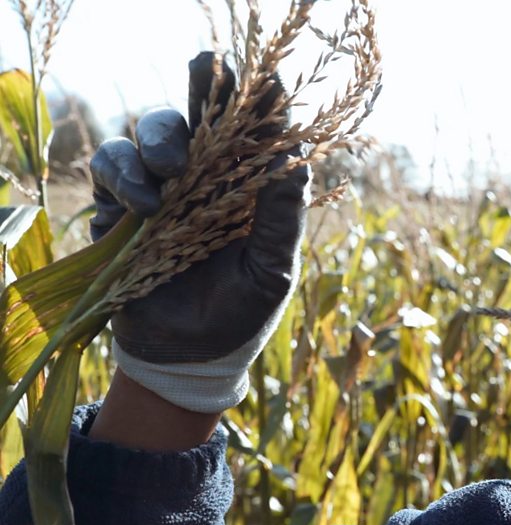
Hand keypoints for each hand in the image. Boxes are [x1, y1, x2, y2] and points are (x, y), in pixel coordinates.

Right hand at [88, 52, 308, 413]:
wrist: (189, 358)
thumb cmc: (242, 311)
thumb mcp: (273, 268)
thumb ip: (283, 215)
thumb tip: (298, 155)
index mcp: (247, 185)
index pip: (252, 129)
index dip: (257, 98)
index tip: (265, 77)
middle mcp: (204, 178)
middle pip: (194, 114)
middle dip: (196, 94)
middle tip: (198, 99)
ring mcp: (160, 190)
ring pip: (147, 135)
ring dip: (153, 148)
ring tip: (165, 183)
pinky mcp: (121, 210)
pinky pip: (110, 171)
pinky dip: (122, 179)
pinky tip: (143, 209)